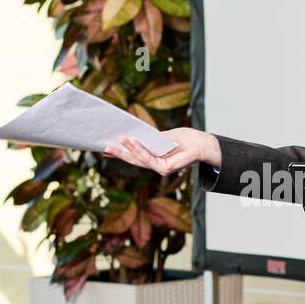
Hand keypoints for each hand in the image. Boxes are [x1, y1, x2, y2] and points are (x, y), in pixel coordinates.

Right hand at [103, 127, 220, 176]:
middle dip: (118, 153)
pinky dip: (140, 150)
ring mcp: (160, 169)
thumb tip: (129, 134)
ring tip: (118, 139)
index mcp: (153, 157)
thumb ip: (148, 138)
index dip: (119, 152)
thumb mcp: (162, 136)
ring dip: (128, 149)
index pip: (133, 156)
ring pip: (139, 160)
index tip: (104, 148)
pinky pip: (150, 159)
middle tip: (103, 146)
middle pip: (133, 160)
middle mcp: (155, 165)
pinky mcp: (166, 169)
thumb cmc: (184, 138)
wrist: (201, 143)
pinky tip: (133, 141)